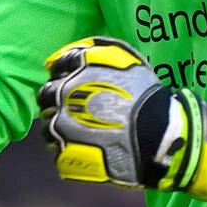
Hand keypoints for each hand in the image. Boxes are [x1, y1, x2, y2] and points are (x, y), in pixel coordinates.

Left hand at [37, 36, 206, 206]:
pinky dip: (68, 150)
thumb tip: (74, 53)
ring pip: (48, 126)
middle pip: (46, 96)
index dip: (62, 73)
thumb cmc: (148, 96)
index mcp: (78, 69)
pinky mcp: (67, 154)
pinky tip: (88, 148)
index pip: (57, 66)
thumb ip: (99, 52)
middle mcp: (65, 95)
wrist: (160, 135)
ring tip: (84, 132)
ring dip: (61, 127)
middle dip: (56, 100)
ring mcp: (63, 126)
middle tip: (77, 109)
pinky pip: (58, 151)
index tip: (70, 81)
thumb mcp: (128, 61)